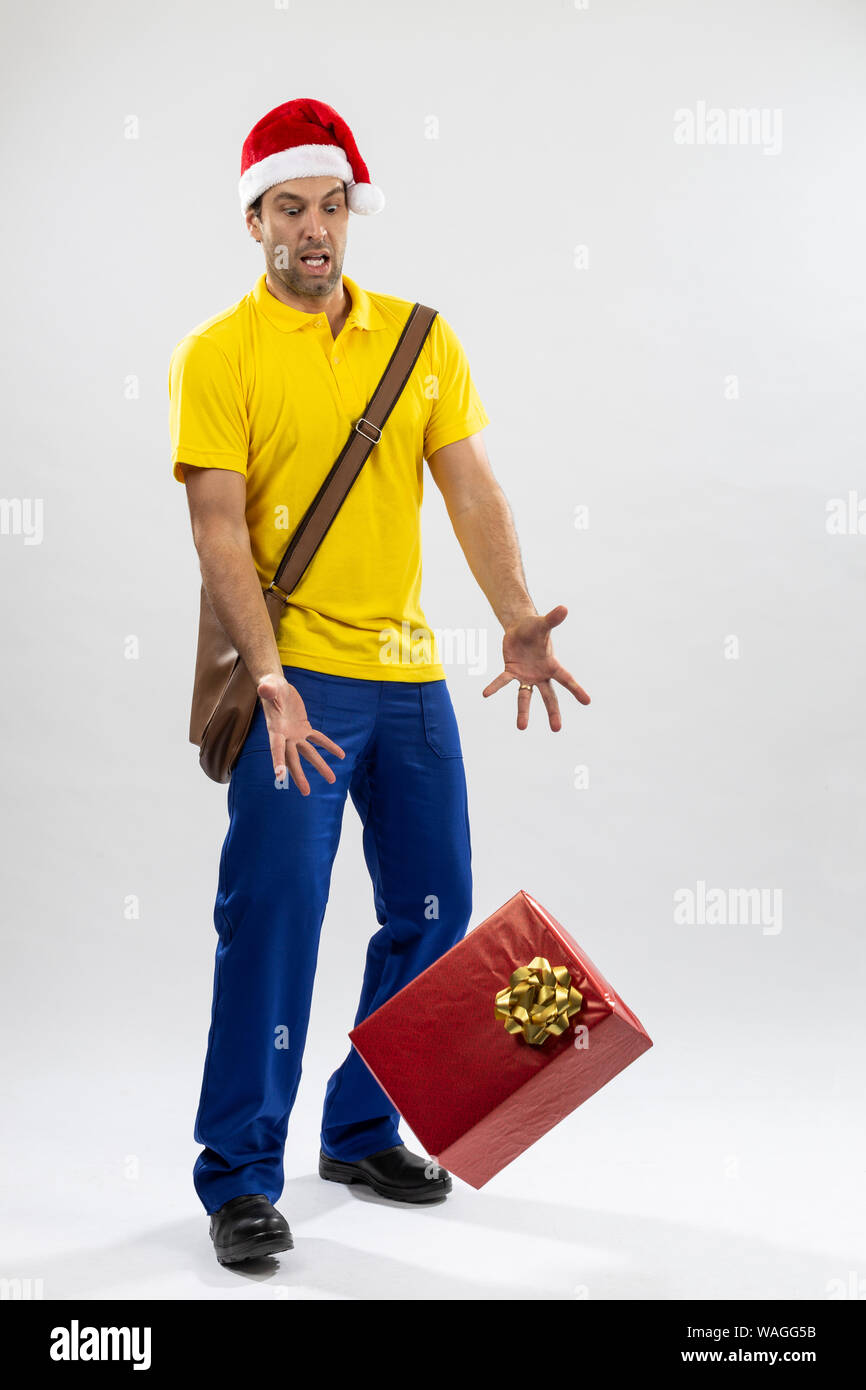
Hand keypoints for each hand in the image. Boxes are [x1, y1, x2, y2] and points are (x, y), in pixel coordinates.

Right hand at [256, 673, 344, 792]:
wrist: (276, 686)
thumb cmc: (270, 686)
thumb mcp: (269, 686)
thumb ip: (267, 690)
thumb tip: (264, 689)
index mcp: (275, 729)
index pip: (276, 748)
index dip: (277, 761)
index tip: (279, 777)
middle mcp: (285, 736)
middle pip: (292, 759)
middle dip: (298, 775)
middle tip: (306, 792)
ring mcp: (295, 734)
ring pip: (308, 753)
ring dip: (320, 765)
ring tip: (332, 779)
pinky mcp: (304, 727)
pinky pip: (318, 739)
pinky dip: (329, 746)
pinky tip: (341, 755)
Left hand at [482, 604, 590, 730]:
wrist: (521, 628)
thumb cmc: (535, 628)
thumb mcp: (543, 624)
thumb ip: (553, 619)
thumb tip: (564, 608)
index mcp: (552, 665)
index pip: (567, 679)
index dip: (576, 690)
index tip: (587, 701)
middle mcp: (540, 675)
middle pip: (548, 696)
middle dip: (552, 712)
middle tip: (557, 728)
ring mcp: (526, 676)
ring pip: (525, 696)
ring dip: (523, 712)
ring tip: (522, 727)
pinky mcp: (512, 672)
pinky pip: (503, 681)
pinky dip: (495, 686)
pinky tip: (485, 693)